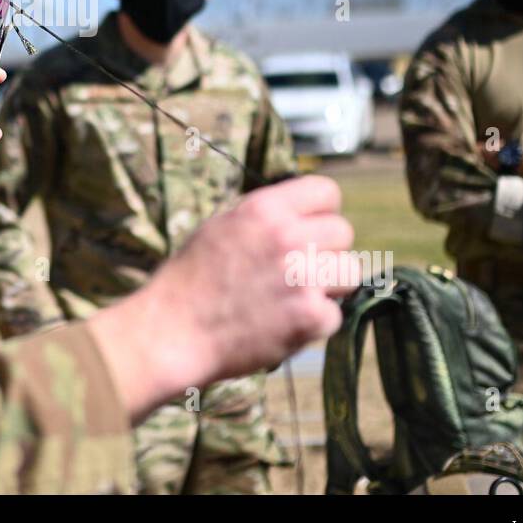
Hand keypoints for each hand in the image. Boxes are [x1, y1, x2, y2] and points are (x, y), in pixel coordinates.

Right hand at [86, 175, 356, 421]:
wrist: (172, 331)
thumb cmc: (191, 279)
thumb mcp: (222, 226)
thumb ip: (267, 217)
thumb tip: (304, 214)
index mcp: (265, 208)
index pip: (327, 191)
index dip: (321, 212)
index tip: (311, 230)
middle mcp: (288, 237)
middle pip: (344, 232)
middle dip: (326, 252)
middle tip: (299, 271)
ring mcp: (302, 277)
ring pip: (350, 273)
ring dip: (328, 287)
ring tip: (295, 298)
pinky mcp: (310, 317)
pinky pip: (335, 315)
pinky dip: (313, 325)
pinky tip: (283, 324)